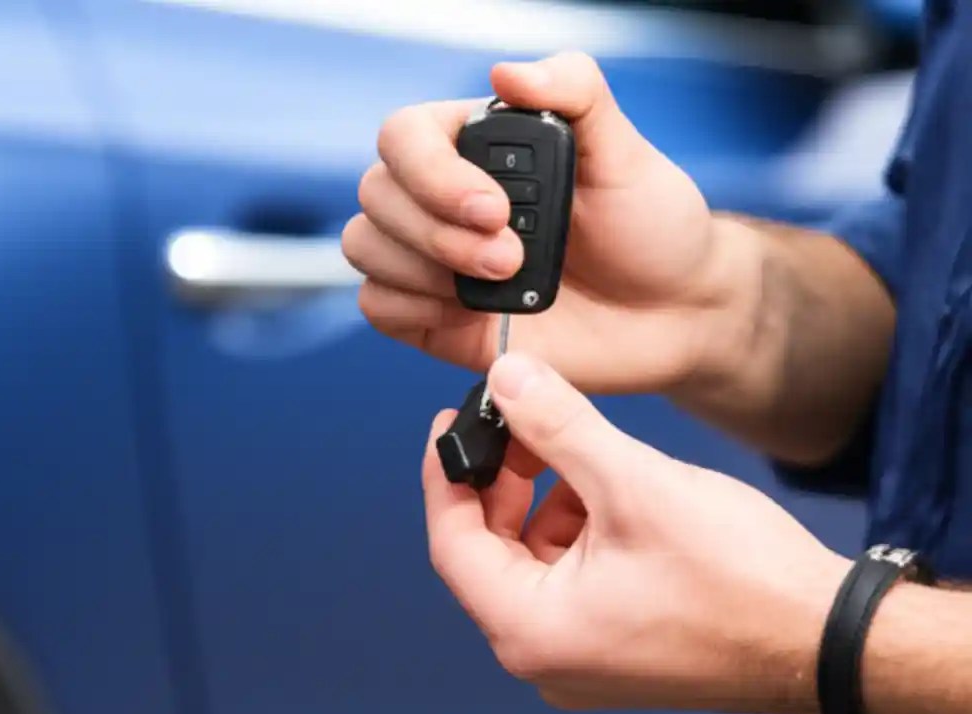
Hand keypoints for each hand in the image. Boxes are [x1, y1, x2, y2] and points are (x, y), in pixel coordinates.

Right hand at [344, 53, 747, 392]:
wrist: (671, 314)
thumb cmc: (650, 226)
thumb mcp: (626, 150)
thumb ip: (575, 91)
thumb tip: (507, 71)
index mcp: (476, 147)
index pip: (404, 135)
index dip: (432, 173)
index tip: (494, 208)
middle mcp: (442, 198)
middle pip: (376, 193)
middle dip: (437, 232)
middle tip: (512, 255)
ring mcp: (432, 258)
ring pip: (365, 246)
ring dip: (422, 268)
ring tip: (499, 282)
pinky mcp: (431, 318)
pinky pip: (377, 305)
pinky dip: (411, 308)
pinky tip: (468, 312)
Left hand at [422, 352, 848, 713]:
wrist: (831, 639)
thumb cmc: (739, 579)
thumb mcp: (633, 483)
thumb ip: (559, 426)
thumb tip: (506, 375)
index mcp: (529, 628)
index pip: (451, 541)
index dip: (446, 473)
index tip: (449, 421)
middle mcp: (543, 655)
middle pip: (488, 551)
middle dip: (502, 480)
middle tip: (518, 421)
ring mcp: (580, 657)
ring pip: (530, 561)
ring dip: (542, 500)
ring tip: (570, 446)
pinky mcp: (616, 647)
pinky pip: (568, 580)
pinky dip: (575, 529)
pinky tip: (606, 488)